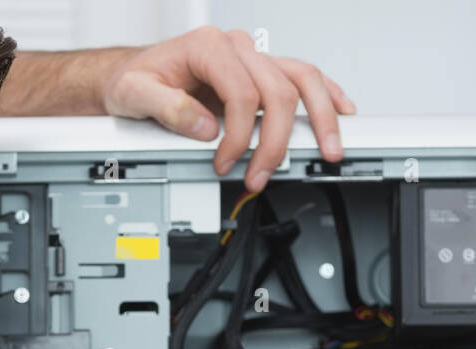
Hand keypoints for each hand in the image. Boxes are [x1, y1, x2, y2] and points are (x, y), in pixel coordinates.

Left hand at [100, 26, 354, 192]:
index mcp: (208, 46)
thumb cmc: (136, 81)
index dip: (240, 136)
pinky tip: (342, 110)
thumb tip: (206, 128)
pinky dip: (326, 94)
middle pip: (278, 91)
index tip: (225, 163)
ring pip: (301, 80)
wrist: (133, 75)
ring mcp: (252, 59)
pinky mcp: (259, 73)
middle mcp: (236, 48)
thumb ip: (168, 109)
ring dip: (319, 118)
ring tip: (328, 149)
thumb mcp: (135, 94)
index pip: (244, 93)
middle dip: (274, 141)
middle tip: (260, 175)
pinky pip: (302, 76)